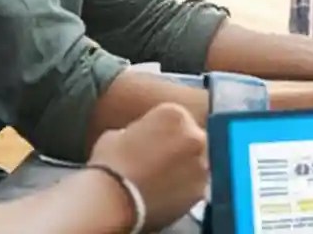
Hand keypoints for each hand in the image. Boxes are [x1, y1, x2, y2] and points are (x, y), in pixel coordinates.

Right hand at [88, 103, 207, 229]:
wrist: (113, 199)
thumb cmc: (111, 164)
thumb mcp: (119, 134)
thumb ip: (139, 131)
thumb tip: (139, 138)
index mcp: (176, 114)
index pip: (178, 120)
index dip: (165, 134)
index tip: (154, 145)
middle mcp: (195, 135)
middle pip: (193, 140)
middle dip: (181, 150)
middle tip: (161, 165)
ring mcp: (202, 163)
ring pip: (198, 164)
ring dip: (186, 170)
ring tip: (164, 182)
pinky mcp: (201, 190)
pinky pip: (197, 186)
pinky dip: (186, 190)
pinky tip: (168, 195)